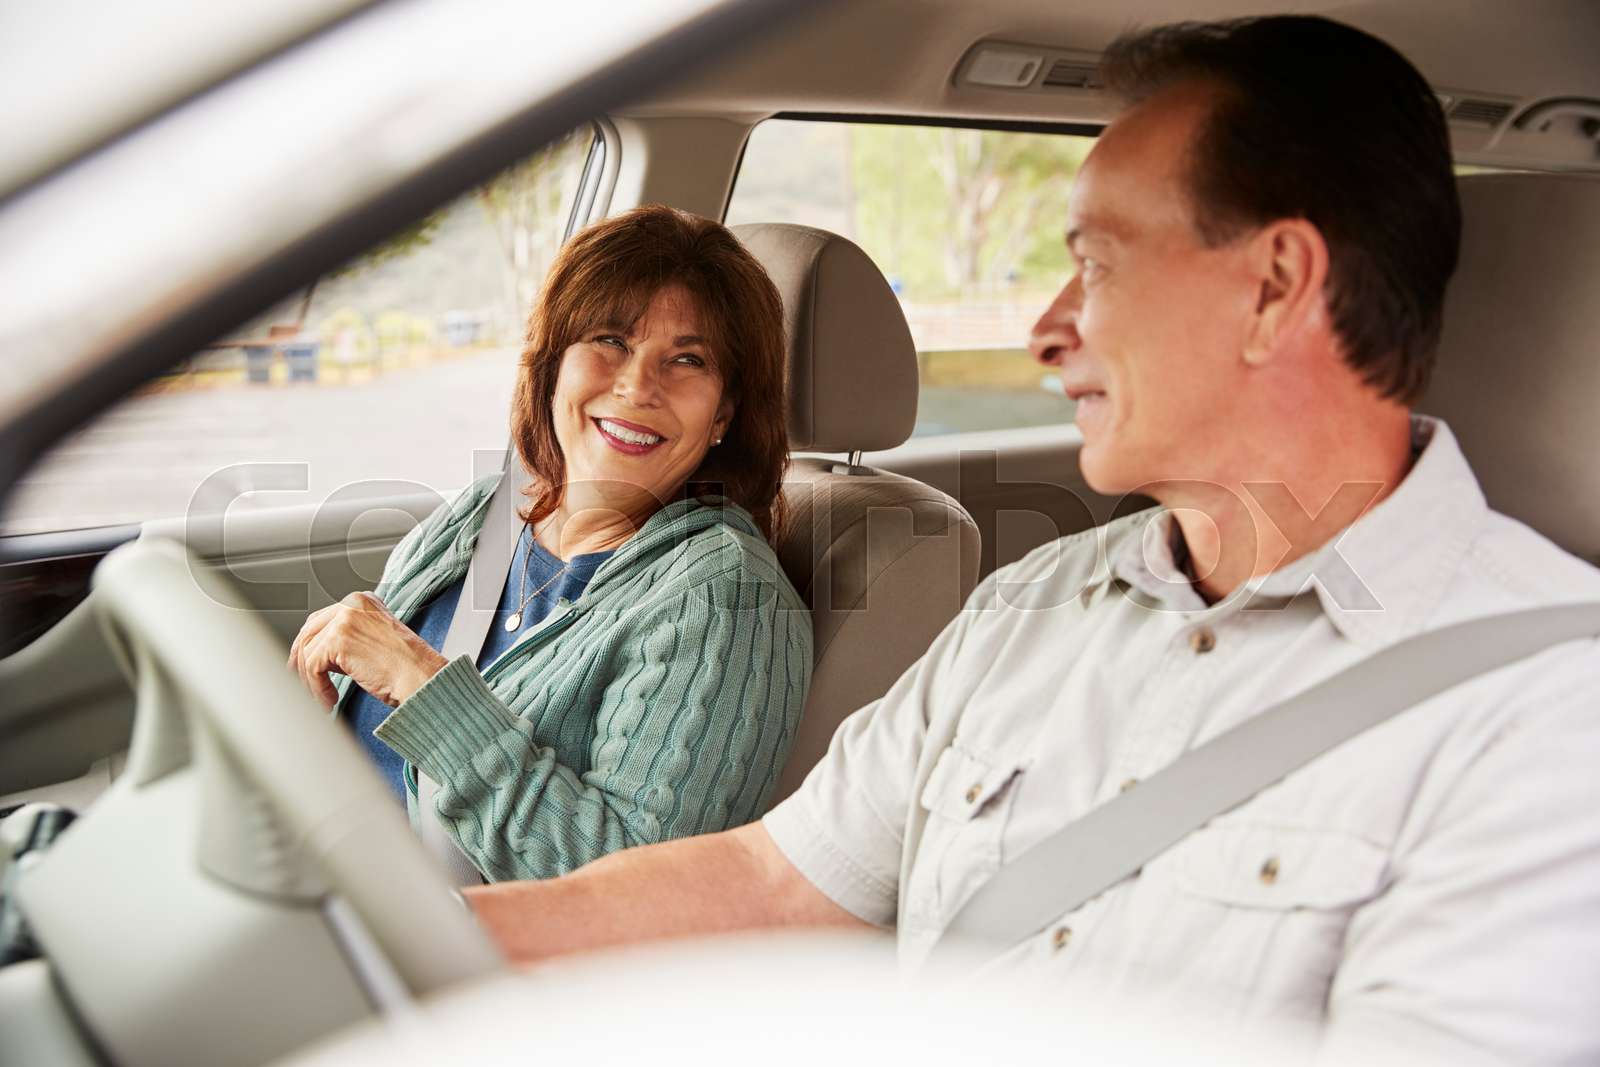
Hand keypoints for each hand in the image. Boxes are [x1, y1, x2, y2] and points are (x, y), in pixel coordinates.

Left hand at [287, 591, 448, 709]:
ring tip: (324, 699)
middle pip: (309, 632)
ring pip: (307, 651)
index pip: (321, 620)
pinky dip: (317, 688)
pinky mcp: (339, 638)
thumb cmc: (405, 668)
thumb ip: (346, 640)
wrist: (421, 677)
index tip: (304, 670)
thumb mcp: (372, 642)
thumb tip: (314, 655)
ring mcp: (345, 618)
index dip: (309, 648)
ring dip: (310, 681)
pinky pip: (313, 667)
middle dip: (301, 663)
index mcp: (362, 601)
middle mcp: (352, 603)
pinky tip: (330, 701)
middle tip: (304, 687)